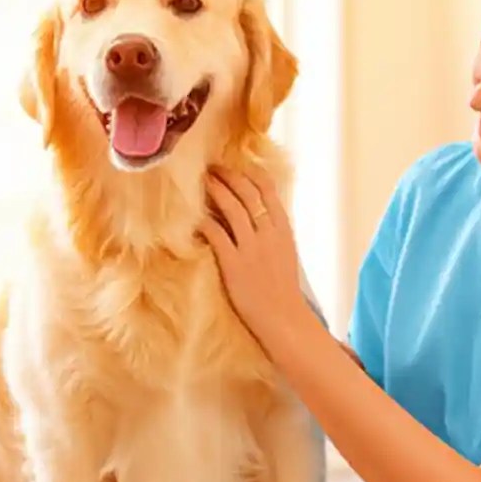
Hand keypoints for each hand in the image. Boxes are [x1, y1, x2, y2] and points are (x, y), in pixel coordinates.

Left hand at [198, 167, 313, 345]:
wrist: (283, 318)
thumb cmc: (282, 289)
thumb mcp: (285, 253)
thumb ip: (273, 232)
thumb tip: (257, 215)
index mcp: (283, 229)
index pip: (268, 191)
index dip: (250, 173)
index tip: (237, 164)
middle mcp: (269, 233)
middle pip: (248, 193)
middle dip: (229, 176)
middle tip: (213, 167)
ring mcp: (252, 247)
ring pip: (232, 208)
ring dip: (216, 190)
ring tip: (203, 181)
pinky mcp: (234, 263)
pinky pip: (216, 234)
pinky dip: (205, 221)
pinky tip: (195, 216)